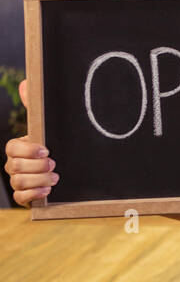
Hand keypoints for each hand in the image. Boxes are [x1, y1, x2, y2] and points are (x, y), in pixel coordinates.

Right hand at [4, 77, 58, 205]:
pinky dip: (33, 195)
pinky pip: (20, 198)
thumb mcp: (46, 125)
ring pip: (18, 183)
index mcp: (17, 147)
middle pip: (15, 167)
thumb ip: (35, 106)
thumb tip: (25, 83)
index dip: (28, 150)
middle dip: (36, 167)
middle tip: (54, 165)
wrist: (65, 165)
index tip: (47, 150)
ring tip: (55, 177)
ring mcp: (18, 181)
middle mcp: (14, 164)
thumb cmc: (53, 142)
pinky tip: (47, 190)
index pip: (12, 148)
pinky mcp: (25, 196)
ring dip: (38, 180)